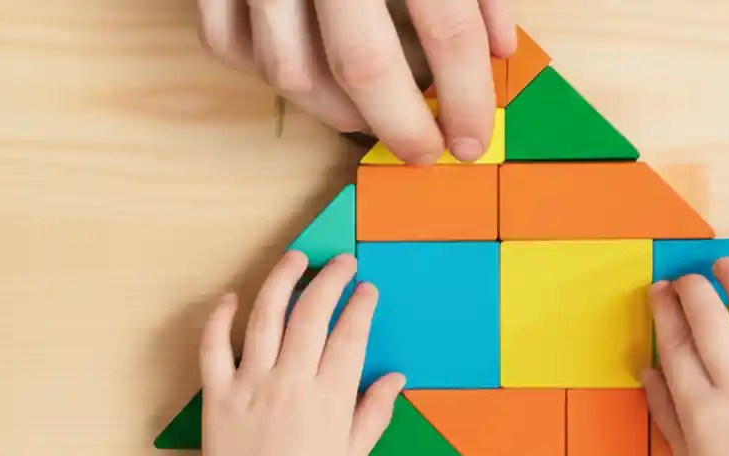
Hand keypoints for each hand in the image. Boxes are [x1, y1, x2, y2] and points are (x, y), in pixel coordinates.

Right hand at [196, 0, 515, 162]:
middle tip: (426, 152)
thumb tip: (497, 48)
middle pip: (362, 66)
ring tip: (374, 117)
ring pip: (289, 71)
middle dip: (402, 126)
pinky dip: (272, 76)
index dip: (468, 96)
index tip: (474, 138)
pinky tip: (312, 78)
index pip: (447, 31)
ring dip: (338, 112)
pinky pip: (230, 47)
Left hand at [196, 251, 404, 455]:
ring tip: (295, 259)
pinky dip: (220, 317)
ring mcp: (250, 385)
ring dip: (281, 280)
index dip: (360, 306)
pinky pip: (213, 346)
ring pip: (265, 317)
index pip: (350, 336)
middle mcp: (291, 383)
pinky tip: (232, 297)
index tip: (367, 289)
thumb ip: (373, 414)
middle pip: (312, 314)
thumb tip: (396, 379)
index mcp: (330, 400)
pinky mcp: (217, 395)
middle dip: (330, 280)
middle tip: (341, 262)